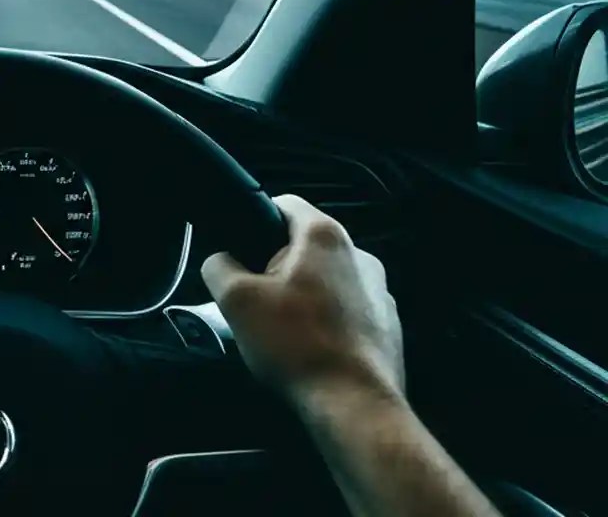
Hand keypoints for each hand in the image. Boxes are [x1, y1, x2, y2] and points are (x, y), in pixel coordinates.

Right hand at [201, 195, 402, 405]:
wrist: (354, 404)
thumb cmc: (294, 344)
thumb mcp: (236, 300)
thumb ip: (218, 266)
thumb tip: (220, 260)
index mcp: (325, 235)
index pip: (284, 203)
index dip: (255, 221)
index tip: (241, 253)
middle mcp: (361, 253)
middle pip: (305, 246)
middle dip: (278, 267)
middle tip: (257, 302)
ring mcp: (381, 290)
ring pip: (327, 279)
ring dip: (304, 295)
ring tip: (284, 332)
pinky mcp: (389, 323)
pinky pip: (348, 309)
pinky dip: (328, 321)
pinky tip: (312, 350)